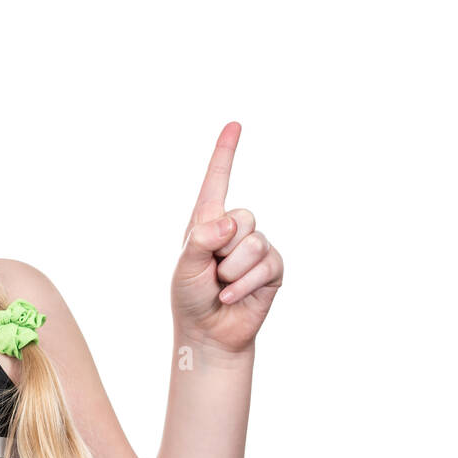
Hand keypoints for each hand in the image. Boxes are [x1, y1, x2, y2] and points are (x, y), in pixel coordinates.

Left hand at [172, 121, 283, 353]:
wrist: (209, 333)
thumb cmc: (190, 297)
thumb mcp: (185, 266)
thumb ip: (202, 240)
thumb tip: (230, 222)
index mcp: (207, 221)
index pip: (217, 181)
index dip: (225, 152)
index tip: (234, 124)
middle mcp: (234, 229)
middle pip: (243, 215)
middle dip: (223, 248)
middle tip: (212, 271)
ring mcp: (256, 248)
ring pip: (254, 242)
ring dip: (232, 271)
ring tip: (221, 285)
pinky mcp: (273, 268)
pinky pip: (265, 265)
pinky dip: (244, 285)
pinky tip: (232, 296)